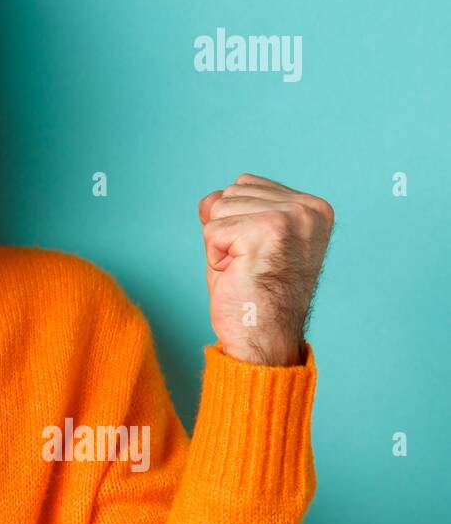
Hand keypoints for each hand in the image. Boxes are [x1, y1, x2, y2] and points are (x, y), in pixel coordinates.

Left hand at [197, 174, 333, 365]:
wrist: (264, 340)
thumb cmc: (252, 294)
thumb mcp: (244, 240)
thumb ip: (234, 210)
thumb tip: (212, 196)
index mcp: (312, 207)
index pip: (245, 184)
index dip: (236, 222)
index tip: (258, 254)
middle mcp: (309, 208)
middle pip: (230, 192)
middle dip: (226, 231)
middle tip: (249, 265)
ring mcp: (292, 218)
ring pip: (219, 208)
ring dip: (220, 244)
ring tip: (245, 269)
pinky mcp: (269, 231)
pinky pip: (212, 230)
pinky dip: (215, 256)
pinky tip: (239, 274)